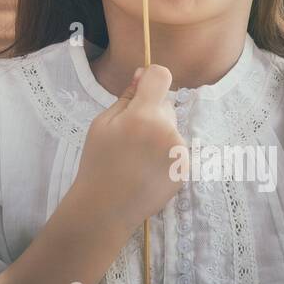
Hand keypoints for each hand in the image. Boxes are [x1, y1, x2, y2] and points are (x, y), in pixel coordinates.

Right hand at [71, 64, 185, 227]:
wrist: (106, 207)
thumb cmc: (98, 162)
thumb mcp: (102, 123)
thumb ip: (126, 97)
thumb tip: (143, 75)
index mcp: (143, 116)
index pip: (161, 76)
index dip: (150, 78)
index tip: (140, 89)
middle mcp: (167, 131)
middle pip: (166, 104)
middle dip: (151, 110)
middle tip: (129, 134)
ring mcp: (179, 151)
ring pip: (171, 126)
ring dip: (158, 132)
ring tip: (137, 156)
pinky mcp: (185, 168)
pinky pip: (176, 147)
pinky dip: (164, 151)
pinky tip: (146, 168)